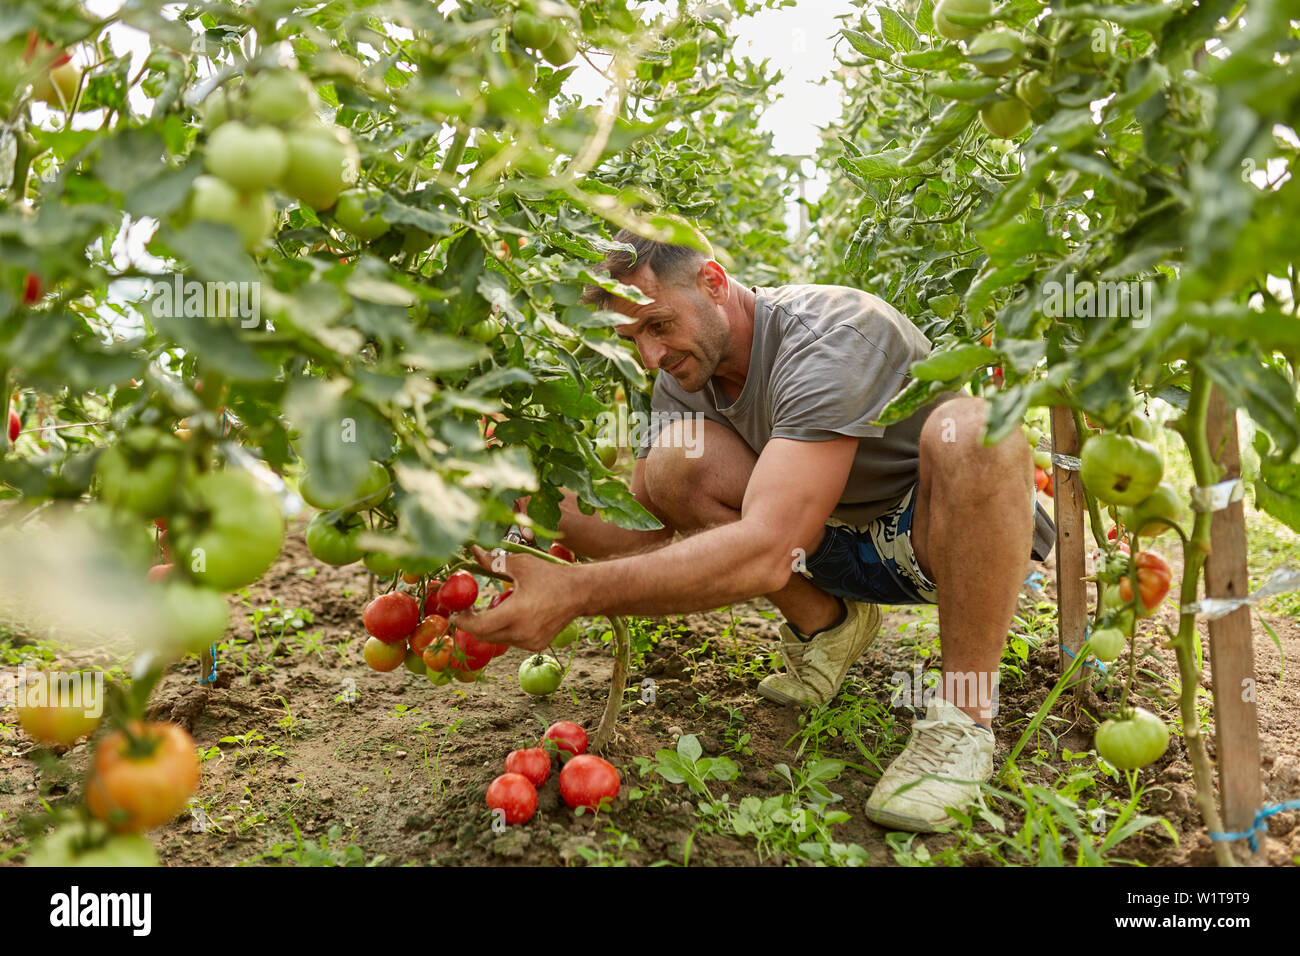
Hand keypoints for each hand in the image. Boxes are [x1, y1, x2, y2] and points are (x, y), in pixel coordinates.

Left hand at [450, 545, 576, 652]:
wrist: (580, 593)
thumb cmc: (550, 576)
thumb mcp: (522, 565)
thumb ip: (495, 562)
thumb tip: (474, 551)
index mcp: (516, 614)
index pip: (479, 627)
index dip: (463, 622)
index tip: (455, 614)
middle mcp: (522, 632)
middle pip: (485, 636)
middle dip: (474, 624)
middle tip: (468, 611)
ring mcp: (530, 642)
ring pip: (498, 639)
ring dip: (490, 626)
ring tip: (496, 607)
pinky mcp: (537, 645)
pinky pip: (512, 640)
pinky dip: (506, 630)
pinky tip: (513, 614)